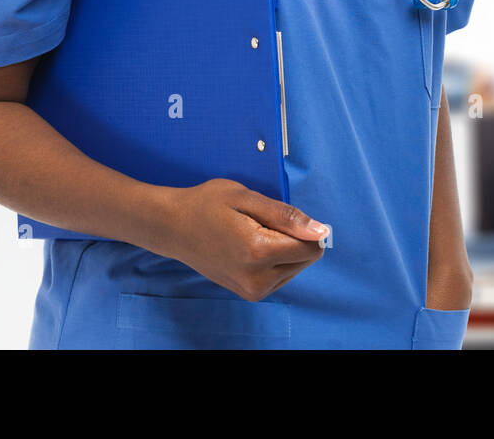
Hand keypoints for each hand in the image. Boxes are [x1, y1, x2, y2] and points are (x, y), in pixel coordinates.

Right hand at [159, 178, 327, 302]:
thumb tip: (320, 231)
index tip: (282, 216)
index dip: (306, 228)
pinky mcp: (250, 294)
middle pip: (306, 259)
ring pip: (296, 267)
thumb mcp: (247, 198)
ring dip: (283, 248)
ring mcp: (253, 290)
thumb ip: (286, 216)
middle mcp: (257, 279)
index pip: (312, 248)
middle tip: (260, 223)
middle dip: (293, 238)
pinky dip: (275, 258)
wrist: (173, 227)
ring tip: (252, 233)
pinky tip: (251, 246)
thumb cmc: (207, 205)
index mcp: (258, 253)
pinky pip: (282, 274)